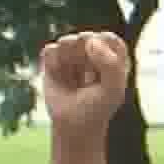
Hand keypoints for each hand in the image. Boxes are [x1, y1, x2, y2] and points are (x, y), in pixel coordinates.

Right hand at [39, 32, 130, 148]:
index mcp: (113, 59)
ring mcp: (73, 57)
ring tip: (73, 74)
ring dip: (68, 57)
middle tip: (86, 72)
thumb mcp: (112, 90)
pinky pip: (50, 50)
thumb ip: (111, 65)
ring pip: (67, 41)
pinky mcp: (54, 62)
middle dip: (84, 52)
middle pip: (87, 37)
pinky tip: (58, 74)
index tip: (98, 58)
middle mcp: (93, 55)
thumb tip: (91, 41)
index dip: (103, 45)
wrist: (73, 125)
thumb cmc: (98, 108)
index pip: (110, 39)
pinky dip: (53, 61)